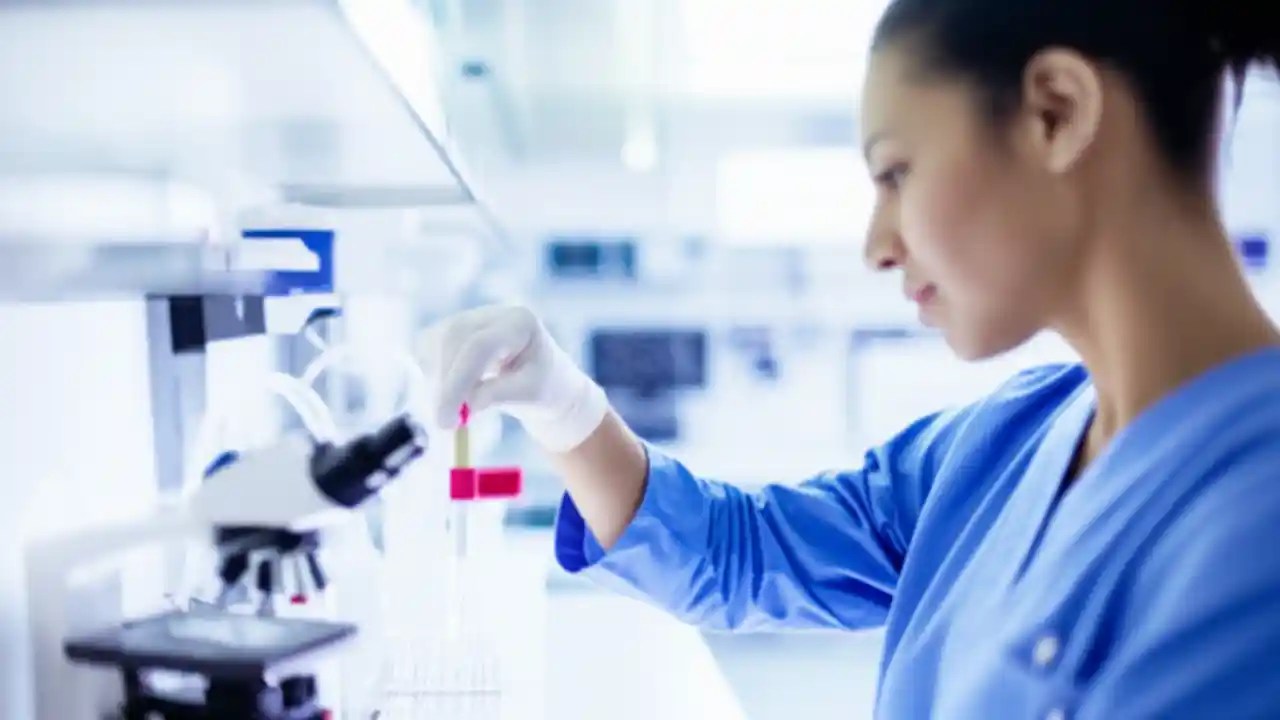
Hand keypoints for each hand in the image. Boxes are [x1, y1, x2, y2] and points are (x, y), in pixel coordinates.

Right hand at [417, 305, 608, 452]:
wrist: (544, 379)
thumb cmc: (543, 387)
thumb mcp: (529, 395)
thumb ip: (497, 395)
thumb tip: (464, 402)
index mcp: (520, 323)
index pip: (479, 346)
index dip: (457, 382)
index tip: (445, 420)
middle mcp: (492, 314)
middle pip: (453, 339)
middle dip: (445, 383)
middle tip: (446, 422)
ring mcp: (471, 318)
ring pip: (435, 343)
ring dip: (437, 381)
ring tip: (455, 410)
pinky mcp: (453, 330)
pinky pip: (428, 348)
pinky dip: (432, 374)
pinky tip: (450, 394)